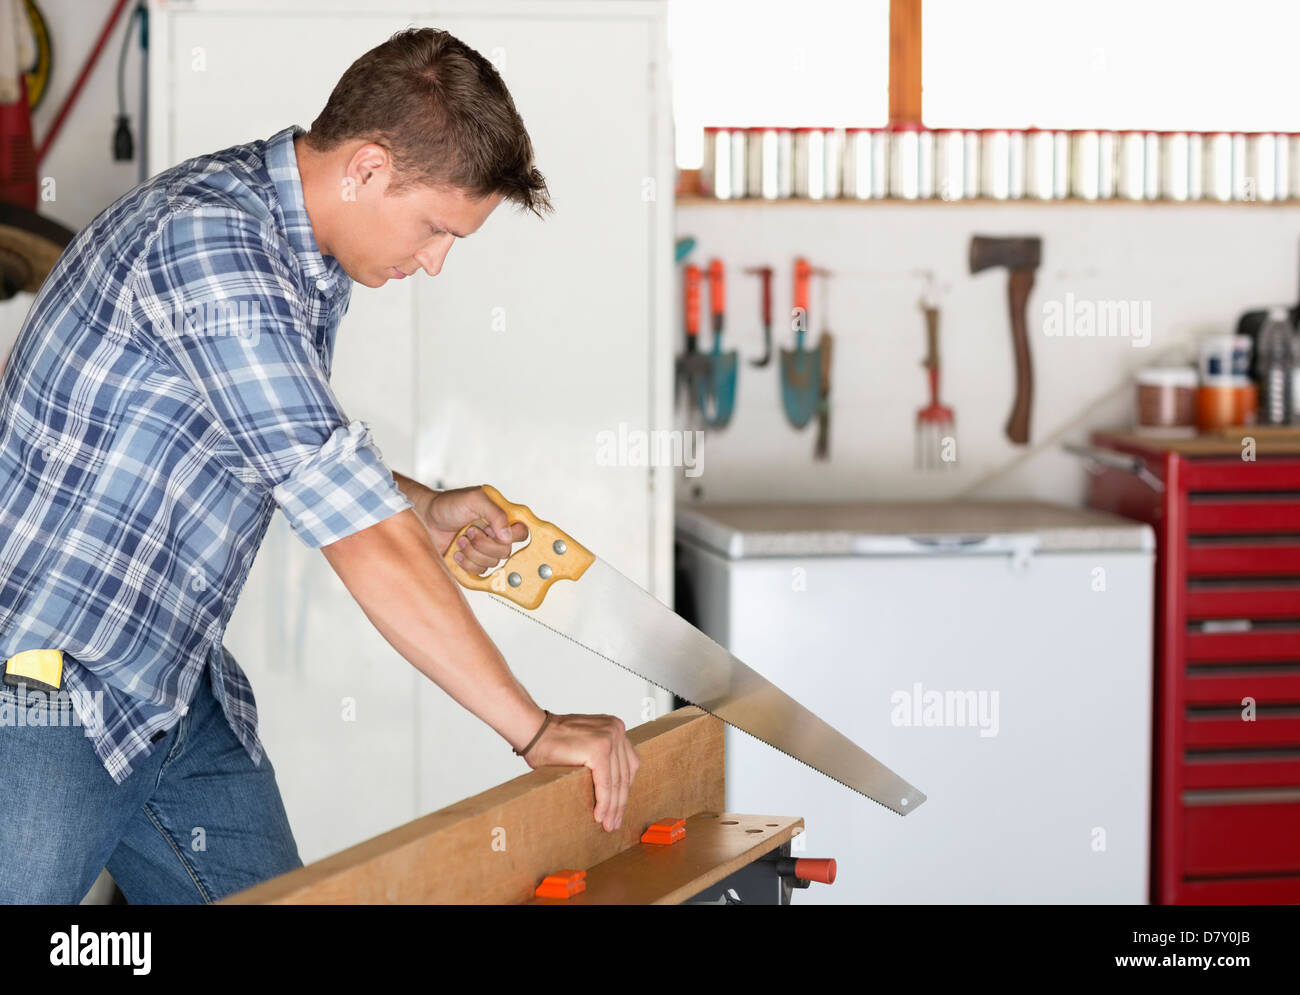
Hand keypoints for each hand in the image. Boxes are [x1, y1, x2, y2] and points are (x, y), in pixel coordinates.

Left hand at [422, 484, 528, 569]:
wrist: (425, 517)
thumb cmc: (449, 504)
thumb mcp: (475, 499)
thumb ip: (495, 513)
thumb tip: (507, 536)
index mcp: (502, 519)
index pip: (522, 533)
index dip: (511, 536)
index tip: (492, 530)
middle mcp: (496, 536)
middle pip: (506, 552)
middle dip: (484, 544)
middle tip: (469, 531)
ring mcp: (485, 551)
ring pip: (492, 564)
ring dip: (473, 552)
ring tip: (460, 539)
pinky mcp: (473, 563)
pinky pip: (479, 572)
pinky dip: (466, 563)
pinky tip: (457, 552)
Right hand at [523, 713, 640, 831]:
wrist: (533, 731)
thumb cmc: (552, 741)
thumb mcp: (586, 745)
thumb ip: (601, 758)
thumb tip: (612, 791)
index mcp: (615, 727)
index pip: (628, 765)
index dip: (624, 789)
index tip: (619, 808)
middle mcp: (616, 730)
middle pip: (625, 774)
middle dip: (620, 802)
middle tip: (615, 822)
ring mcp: (609, 738)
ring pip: (617, 781)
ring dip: (613, 807)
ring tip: (608, 823)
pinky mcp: (599, 750)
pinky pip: (606, 783)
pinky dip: (604, 802)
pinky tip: (599, 815)